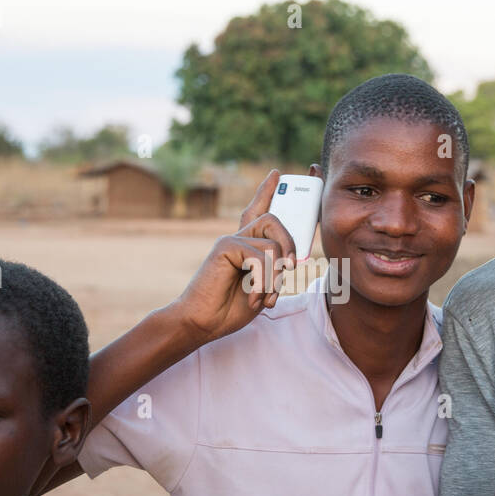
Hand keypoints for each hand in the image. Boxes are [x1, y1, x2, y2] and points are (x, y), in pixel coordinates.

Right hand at [170, 169, 298, 342]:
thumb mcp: (262, 286)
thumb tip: (291, 259)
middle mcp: (237, 238)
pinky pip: (260, 257)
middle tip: (291, 268)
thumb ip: (274, 269)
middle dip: (290, 243)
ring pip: (272, 245)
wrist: (203, 323)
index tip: (277, 173)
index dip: (268, 191)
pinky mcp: (225, 247)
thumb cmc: (230, 308)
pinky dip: (264, 282)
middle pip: (273, 220)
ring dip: (276, 277)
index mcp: (246, 246)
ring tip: (266, 297)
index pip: (258, 211)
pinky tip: (254, 298)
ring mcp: (230, 240)